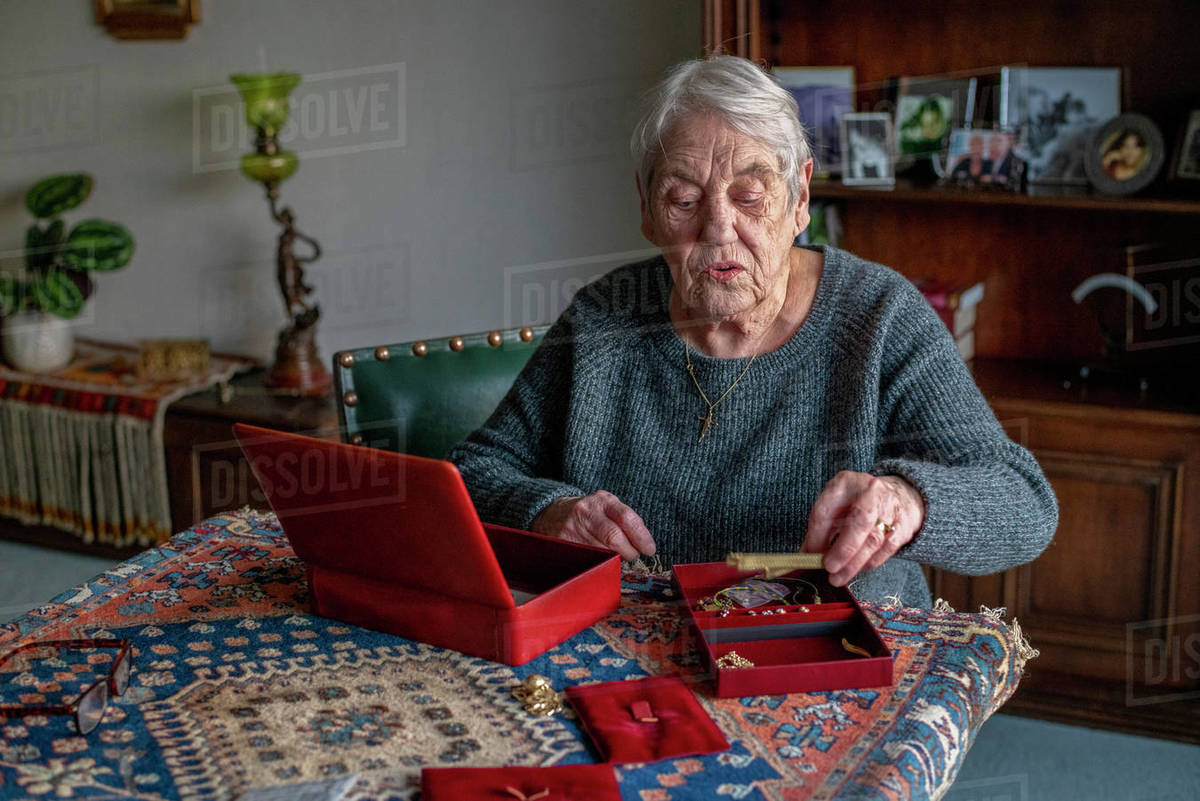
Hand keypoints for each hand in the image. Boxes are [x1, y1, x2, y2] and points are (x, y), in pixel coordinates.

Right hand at [531, 491, 655, 560]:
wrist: (553, 513)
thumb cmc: (589, 513)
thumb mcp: (606, 505)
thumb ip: (624, 518)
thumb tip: (645, 542)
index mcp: (602, 501)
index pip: (627, 518)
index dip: (641, 536)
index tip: (650, 549)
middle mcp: (587, 512)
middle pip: (614, 538)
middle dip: (629, 551)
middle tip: (633, 555)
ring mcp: (573, 528)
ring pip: (602, 551)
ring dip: (615, 559)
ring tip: (617, 556)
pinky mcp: (563, 542)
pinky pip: (587, 558)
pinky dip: (599, 563)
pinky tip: (602, 560)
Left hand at [802, 472, 924, 586]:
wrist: (899, 494)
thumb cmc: (857, 503)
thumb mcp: (835, 505)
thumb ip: (820, 530)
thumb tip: (804, 558)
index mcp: (845, 483)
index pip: (826, 509)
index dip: (816, 535)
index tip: (810, 554)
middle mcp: (870, 491)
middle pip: (859, 521)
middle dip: (843, 549)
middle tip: (829, 568)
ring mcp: (890, 507)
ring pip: (874, 539)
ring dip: (854, 563)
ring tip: (839, 578)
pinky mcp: (903, 525)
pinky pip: (886, 548)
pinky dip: (870, 562)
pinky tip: (858, 569)